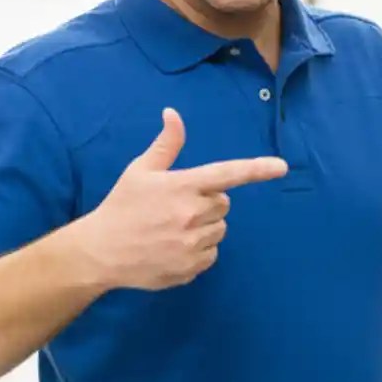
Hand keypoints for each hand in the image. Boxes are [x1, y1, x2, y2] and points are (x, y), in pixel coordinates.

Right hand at [73, 108, 287, 290]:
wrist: (100, 252)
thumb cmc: (121, 206)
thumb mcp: (140, 171)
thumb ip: (166, 145)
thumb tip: (173, 113)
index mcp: (181, 186)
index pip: (227, 174)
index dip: (257, 169)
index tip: (282, 167)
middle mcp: (191, 214)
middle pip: (224, 204)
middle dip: (208, 203)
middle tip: (177, 207)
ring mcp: (192, 243)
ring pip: (220, 229)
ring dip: (205, 227)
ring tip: (173, 229)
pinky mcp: (191, 267)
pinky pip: (212, 254)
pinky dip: (199, 250)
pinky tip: (173, 248)